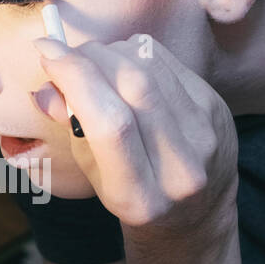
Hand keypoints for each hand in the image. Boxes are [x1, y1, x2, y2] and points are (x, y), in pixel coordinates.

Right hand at [32, 33, 237, 235]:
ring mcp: (206, 135)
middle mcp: (181, 166)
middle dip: (92, 58)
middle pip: (134, 86)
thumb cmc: (135, 194)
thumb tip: (48, 87)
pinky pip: (170, 63)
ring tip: (94, 61)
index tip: (47, 52)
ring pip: (153, 67)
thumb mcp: (96, 176)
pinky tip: (123, 64)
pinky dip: (138, 53)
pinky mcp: (217, 109)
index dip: (76, 79)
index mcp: (141, 197)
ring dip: (113, 51)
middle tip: (68, 54)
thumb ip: (73, 132)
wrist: (195, 212)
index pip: (110, 124)